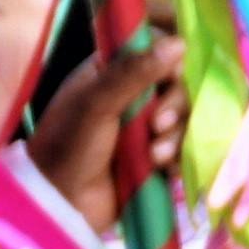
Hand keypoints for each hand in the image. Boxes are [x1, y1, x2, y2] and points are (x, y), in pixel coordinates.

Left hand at [33, 30, 176, 220]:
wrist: (60, 206)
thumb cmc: (66, 149)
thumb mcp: (94, 106)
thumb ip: (131, 73)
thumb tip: (177, 43)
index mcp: (112, 70)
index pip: (157, 43)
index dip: (173, 52)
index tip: (175, 70)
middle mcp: (134, 92)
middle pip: (181, 80)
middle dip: (178, 102)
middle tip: (157, 124)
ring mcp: (148, 123)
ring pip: (189, 113)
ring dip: (178, 133)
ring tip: (154, 155)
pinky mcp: (159, 152)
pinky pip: (189, 144)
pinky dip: (181, 155)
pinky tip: (164, 168)